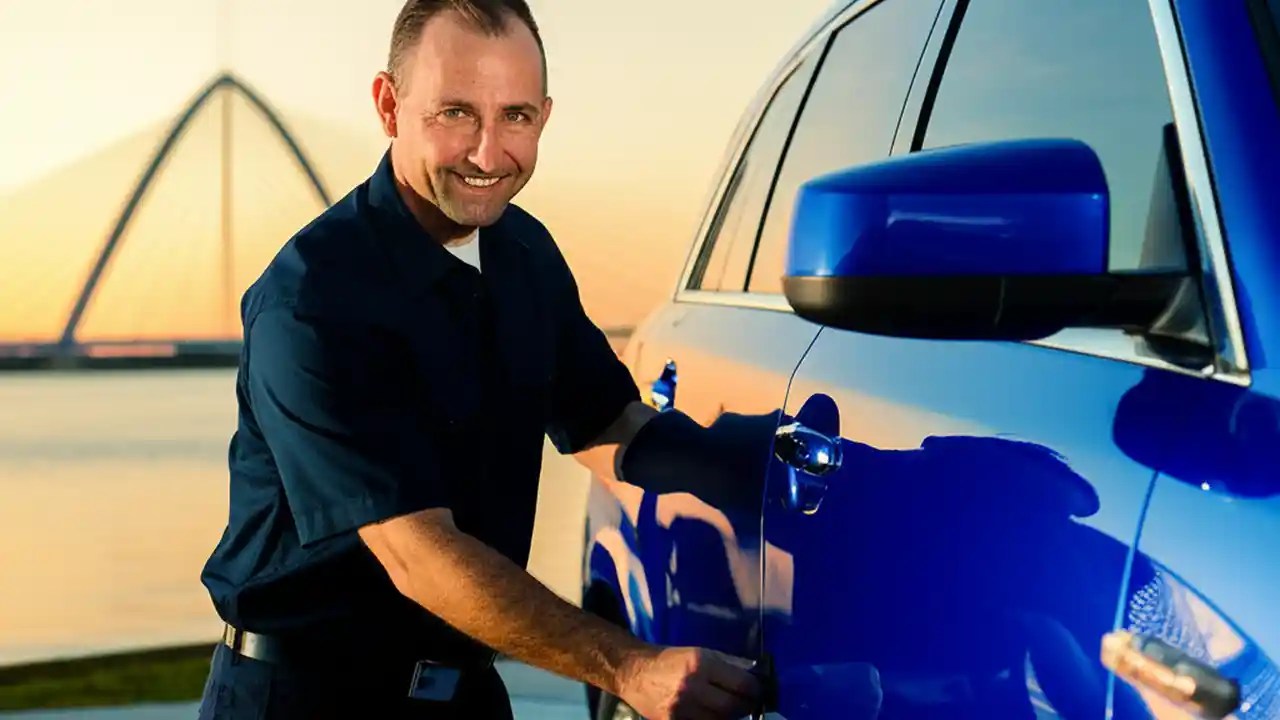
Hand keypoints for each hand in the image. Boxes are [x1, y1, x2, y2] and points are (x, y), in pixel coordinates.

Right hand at [617, 645, 761, 719]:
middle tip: (748, 703)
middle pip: (732, 706)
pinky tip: (711, 715)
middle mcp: (692, 687)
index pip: (741, 684)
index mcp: (701, 664)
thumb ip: (728, 663)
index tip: (758, 691)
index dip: (755, 690)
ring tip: (729, 709)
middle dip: (745, 706)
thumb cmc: (670, 659)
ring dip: (729, 717)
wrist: (634, 672)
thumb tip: (753, 674)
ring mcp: (681, 709)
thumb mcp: (700, 652)